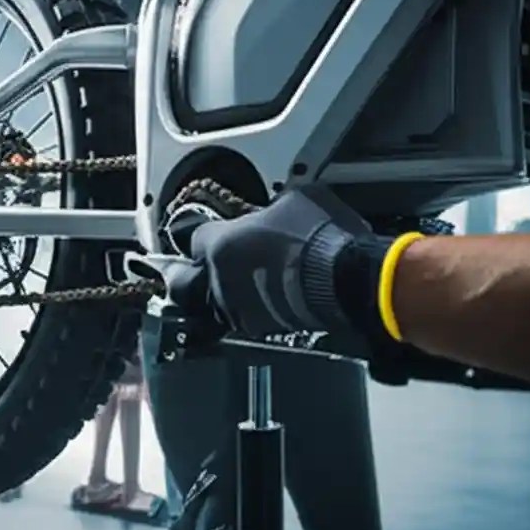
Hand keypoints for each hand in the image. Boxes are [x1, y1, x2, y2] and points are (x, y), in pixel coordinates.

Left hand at [167, 185, 390, 339]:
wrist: (345, 280)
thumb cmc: (318, 236)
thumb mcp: (293, 201)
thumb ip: (269, 209)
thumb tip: (273, 211)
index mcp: (220, 244)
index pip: (194, 238)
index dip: (204, 234)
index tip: (211, 232)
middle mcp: (219, 280)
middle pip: (184, 282)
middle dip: (187, 274)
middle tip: (194, 269)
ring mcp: (237, 308)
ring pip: (214, 303)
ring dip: (224, 293)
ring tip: (244, 284)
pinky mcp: (260, 329)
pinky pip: (244, 317)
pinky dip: (251, 308)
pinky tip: (269, 297)